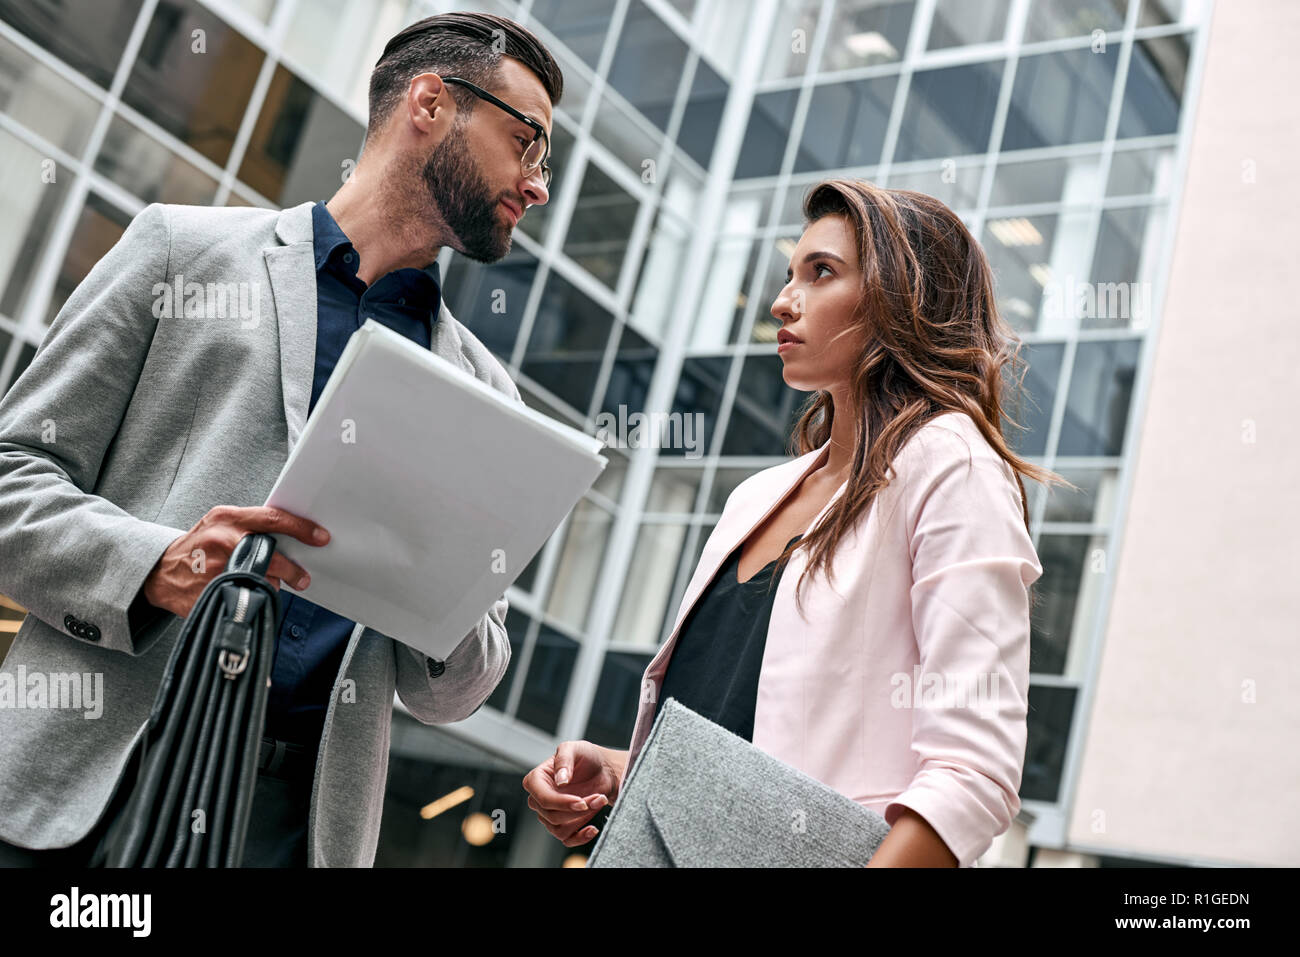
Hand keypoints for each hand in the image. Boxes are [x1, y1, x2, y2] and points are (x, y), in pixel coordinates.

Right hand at [141, 505, 329, 618]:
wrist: (161, 571)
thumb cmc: (199, 546)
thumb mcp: (220, 523)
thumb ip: (252, 526)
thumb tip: (292, 537)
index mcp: (227, 518)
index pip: (273, 519)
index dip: (301, 528)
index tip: (321, 537)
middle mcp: (222, 541)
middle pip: (271, 555)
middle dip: (292, 569)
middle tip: (303, 578)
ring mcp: (215, 568)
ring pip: (262, 580)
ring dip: (270, 587)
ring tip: (262, 586)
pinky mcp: (211, 592)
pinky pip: (246, 599)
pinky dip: (253, 600)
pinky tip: (247, 596)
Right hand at [522, 741, 623, 846]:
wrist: (603, 769)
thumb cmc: (586, 757)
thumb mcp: (575, 748)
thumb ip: (564, 759)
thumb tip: (560, 779)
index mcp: (536, 780)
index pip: (542, 799)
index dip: (561, 803)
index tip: (581, 801)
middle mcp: (540, 799)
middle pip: (552, 815)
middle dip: (578, 809)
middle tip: (598, 797)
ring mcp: (550, 813)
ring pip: (559, 829)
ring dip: (583, 819)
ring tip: (599, 802)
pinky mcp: (564, 825)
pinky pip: (566, 840)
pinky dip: (581, 837)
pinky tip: (593, 828)